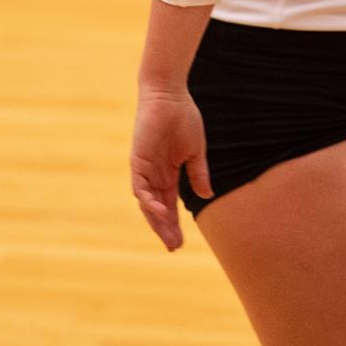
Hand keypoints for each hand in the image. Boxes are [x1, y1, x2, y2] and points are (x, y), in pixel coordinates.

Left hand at [130, 86, 209, 250]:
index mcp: (168, 174)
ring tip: (168, 236)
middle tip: (173, 247)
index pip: (168, 206)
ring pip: (147, 202)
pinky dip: (148, 200)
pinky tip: (158, 211)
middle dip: (164, 229)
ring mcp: (145, 170)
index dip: (173, 225)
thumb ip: (198, 174)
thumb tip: (207, 195)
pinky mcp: (138, 161)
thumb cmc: (184, 119)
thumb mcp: (196, 152)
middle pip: (157, 210)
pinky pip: (140, 186)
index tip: (179, 243)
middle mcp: (154, 176)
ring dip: (156, 220)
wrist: (170, 97)